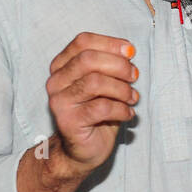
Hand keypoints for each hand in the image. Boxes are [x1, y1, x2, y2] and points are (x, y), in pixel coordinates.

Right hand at [46, 33, 138, 176]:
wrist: (83, 149)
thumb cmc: (98, 112)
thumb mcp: (106, 83)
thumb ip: (111, 65)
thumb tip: (129, 52)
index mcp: (62, 65)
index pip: (83, 41)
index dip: (110, 43)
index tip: (131, 52)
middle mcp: (56, 81)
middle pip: (88, 59)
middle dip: (119, 65)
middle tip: (134, 76)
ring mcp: (59, 101)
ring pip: (95, 82)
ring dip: (122, 89)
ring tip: (132, 98)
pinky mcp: (68, 121)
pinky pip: (101, 107)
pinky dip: (122, 109)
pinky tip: (128, 114)